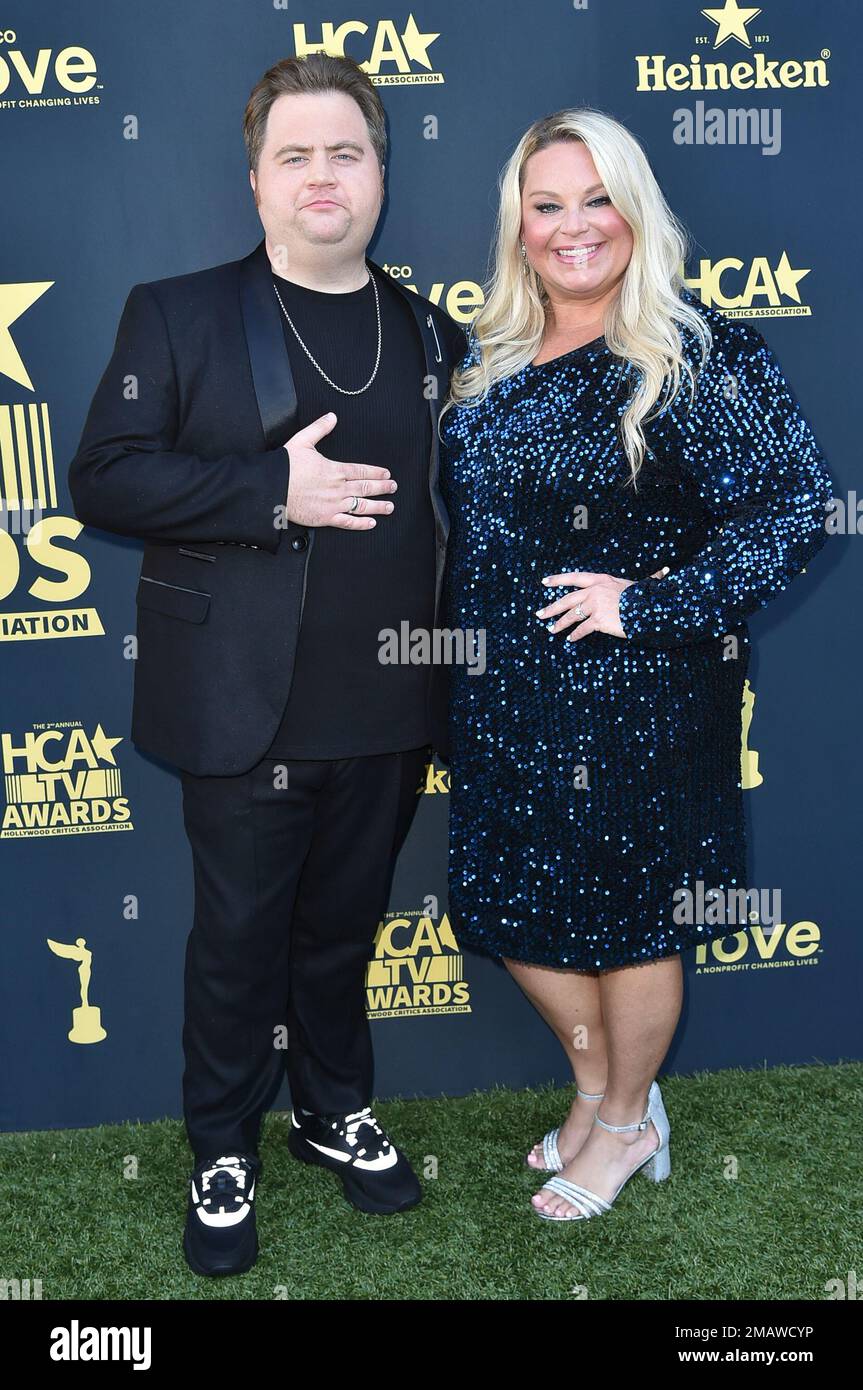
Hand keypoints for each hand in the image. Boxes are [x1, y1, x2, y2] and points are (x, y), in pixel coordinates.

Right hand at [283, 412, 397, 529]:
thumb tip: (331, 417)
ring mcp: (334, 504)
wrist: (273, 487)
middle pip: (366, 488)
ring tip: (389, 507)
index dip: (376, 472)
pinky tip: (371, 523)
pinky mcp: (326, 518)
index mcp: (335, 469)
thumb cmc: (285, 466)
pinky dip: (361, 523)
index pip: (362, 471)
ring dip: (378, 506)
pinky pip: (348, 522)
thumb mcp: (302, 440)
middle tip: (393, 487)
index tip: (386, 474)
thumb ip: (319, 428)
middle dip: (383, 488)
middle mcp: (338, 487)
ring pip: (362, 506)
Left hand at [536, 567, 669, 641]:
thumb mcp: (641, 584)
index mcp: (601, 580)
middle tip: (539, 614)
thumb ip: (648, 579)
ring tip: (551, 630)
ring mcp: (595, 606)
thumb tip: (665, 571)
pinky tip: (570, 639)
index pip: (574, 578)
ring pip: (571, 616)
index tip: (544, 582)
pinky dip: (575, 635)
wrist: (651, 609)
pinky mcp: (598, 621)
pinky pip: (582, 629)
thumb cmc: (647, 597)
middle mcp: (595, 591)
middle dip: (551, 607)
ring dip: (560, 624)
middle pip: (567, 599)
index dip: (558, 580)